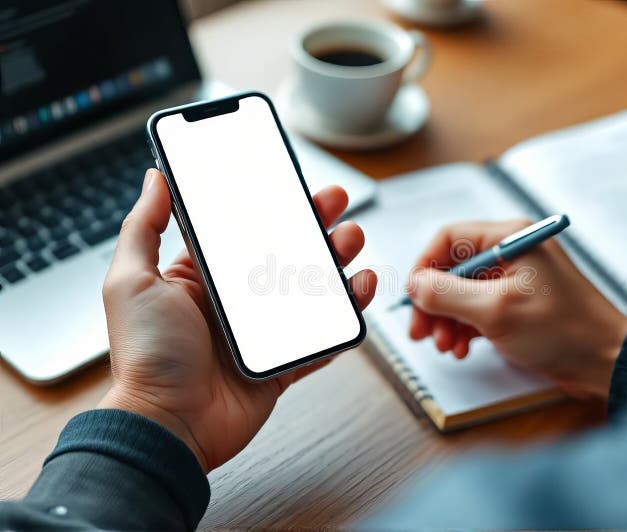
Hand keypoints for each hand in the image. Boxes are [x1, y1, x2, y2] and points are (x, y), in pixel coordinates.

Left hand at [98, 169, 376, 471]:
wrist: (168, 425)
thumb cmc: (146, 356)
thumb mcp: (132, 281)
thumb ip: (143, 227)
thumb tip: (155, 179)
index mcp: (201, 278)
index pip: (243, 231)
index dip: (271, 206)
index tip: (293, 182)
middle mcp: (235, 302)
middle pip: (285, 254)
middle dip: (314, 224)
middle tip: (336, 202)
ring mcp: (262, 333)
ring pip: (311, 288)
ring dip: (336, 260)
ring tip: (352, 239)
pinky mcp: (283, 362)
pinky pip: (324, 335)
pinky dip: (347, 312)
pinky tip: (361, 287)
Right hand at [406, 219, 626, 398]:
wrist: (605, 361)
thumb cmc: (565, 330)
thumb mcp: (495, 311)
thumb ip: (448, 294)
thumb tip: (415, 285)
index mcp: (511, 239)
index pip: (449, 239)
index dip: (425, 267)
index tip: (413, 297)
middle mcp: (512, 252)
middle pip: (452, 268)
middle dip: (433, 302)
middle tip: (422, 331)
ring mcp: (514, 279)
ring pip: (461, 292)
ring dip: (447, 320)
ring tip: (445, 346)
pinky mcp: (517, 303)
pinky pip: (477, 309)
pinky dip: (464, 328)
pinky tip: (462, 348)